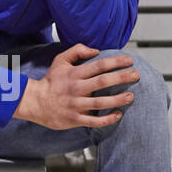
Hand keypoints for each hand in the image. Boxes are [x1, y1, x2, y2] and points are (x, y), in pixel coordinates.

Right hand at [13, 43, 138, 130]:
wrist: (35, 102)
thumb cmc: (51, 81)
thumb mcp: (60, 60)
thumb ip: (77, 51)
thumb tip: (96, 50)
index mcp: (74, 74)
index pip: (98, 65)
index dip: (115, 62)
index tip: (129, 60)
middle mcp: (76, 88)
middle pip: (103, 81)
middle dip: (122, 77)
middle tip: (136, 75)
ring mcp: (76, 105)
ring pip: (101, 102)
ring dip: (118, 99)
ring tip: (131, 96)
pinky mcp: (75, 119)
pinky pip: (94, 120)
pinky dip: (107, 119)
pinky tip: (118, 114)